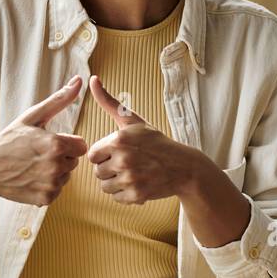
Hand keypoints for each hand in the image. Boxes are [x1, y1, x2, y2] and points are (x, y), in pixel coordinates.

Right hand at [0, 74, 88, 206]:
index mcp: (57, 144)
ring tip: (32, 166)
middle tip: (37, 155)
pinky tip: (30, 178)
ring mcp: (51, 184)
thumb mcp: (31, 117)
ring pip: (66, 177)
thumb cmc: (8, 140)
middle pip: (74, 161)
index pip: (81, 146)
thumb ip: (59, 100)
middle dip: (61, 157)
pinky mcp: (46, 198)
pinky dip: (47, 186)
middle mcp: (56, 166)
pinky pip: (57, 190)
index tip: (48, 143)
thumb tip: (79, 80)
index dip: (66, 143)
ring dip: (55, 172)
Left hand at [85, 74, 200, 204]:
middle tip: (129, 164)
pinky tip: (138, 184)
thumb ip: (109, 102)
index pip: (92, 155)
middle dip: (109, 169)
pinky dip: (125, 194)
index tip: (119, 152)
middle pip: (97, 172)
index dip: (104, 155)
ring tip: (133, 174)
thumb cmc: (156, 143)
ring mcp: (130, 178)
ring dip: (116, 183)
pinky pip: (116, 198)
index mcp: (119, 140)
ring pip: (104, 186)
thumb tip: (92, 79)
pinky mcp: (137, 195)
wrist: (184, 167)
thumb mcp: (133, 121)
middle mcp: (123, 159)